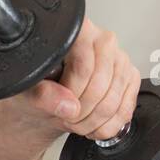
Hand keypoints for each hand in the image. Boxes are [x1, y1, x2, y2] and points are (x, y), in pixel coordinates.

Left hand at [12, 17, 141, 139]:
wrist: (49, 96)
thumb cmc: (38, 85)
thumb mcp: (29, 88)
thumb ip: (42, 95)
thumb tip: (68, 106)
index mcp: (78, 32)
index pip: (83, 67)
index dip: (70, 94)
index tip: (58, 108)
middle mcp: (103, 41)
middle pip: (100, 86)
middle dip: (80, 113)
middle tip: (65, 120)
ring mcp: (120, 60)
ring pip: (113, 101)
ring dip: (92, 122)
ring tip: (75, 123)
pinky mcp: (131, 78)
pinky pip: (125, 110)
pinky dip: (106, 126)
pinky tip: (91, 126)